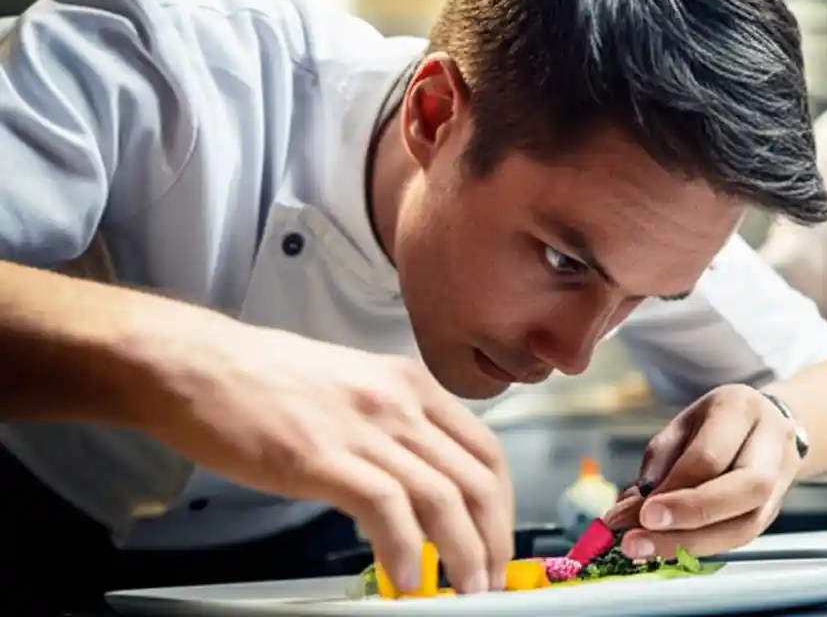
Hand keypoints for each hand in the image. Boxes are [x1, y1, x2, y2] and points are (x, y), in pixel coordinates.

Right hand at [135, 319, 513, 594]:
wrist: (195, 365)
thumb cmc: (263, 380)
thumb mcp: (352, 390)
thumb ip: (392, 429)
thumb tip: (417, 486)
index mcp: (411, 385)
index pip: (487, 451)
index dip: (503, 507)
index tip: (498, 543)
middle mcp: (400, 403)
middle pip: (478, 480)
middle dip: (494, 541)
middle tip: (489, 581)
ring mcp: (364, 428)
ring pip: (444, 499)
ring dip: (461, 555)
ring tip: (460, 591)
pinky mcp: (323, 457)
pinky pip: (387, 509)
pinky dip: (404, 552)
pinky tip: (403, 580)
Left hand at [604, 384, 801, 559]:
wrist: (764, 424)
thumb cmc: (715, 423)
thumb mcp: (680, 428)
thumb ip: (657, 468)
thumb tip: (626, 514)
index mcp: (741, 408)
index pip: (711, 457)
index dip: (675, 491)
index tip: (639, 514)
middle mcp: (772, 442)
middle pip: (745, 489)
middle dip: (690, 517)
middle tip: (643, 536)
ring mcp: (781, 480)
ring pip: (747, 523)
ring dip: (692, 544)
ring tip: (646, 550)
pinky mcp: (774, 510)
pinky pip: (741, 537)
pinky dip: (701, 547)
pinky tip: (669, 549)